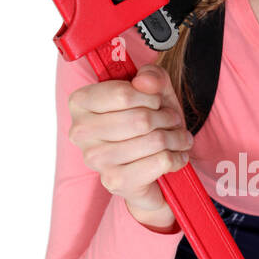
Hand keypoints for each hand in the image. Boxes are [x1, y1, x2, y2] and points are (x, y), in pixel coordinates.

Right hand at [67, 65, 191, 229]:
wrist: (146, 167)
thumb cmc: (144, 122)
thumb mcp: (152, 91)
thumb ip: (152, 76)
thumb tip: (145, 82)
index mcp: (80, 102)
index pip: (123, 94)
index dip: (151, 97)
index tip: (157, 102)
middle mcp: (80, 132)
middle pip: (140, 119)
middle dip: (167, 118)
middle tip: (173, 121)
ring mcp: (95, 160)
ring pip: (154, 140)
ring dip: (175, 138)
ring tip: (178, 138)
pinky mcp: (114, 181)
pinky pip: (160, 162)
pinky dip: (177, 157)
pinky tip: (176, 156)